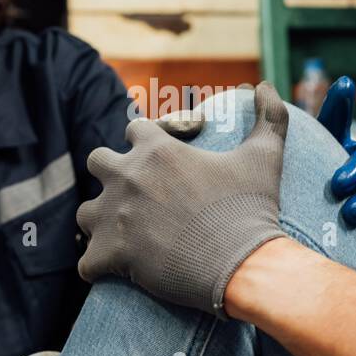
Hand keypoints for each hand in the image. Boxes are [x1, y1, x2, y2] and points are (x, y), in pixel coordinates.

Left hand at [76, 82, 289, 317]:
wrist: (243, 264)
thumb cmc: (252, 210)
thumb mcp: (266, 157)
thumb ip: (270, 116)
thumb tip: (267, 85)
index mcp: (157, 150)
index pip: (134, 129)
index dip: (145, 142)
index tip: (158, 160)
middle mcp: (128, 177)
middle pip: (96, 161)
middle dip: (110, 174)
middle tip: (133, 195)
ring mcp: (114, 216)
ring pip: (85, 212)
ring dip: (101, 222)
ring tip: (124, 235)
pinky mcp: (110, 254)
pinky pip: (86, 262)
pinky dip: (98, 267)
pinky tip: (115, 270)